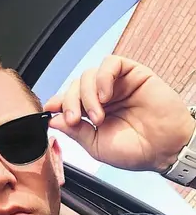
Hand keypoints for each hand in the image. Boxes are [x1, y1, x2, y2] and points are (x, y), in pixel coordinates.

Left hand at [43, 55, 195, 172]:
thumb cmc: (135, 150)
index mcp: (92, 113)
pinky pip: (110, 63)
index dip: (58, 102)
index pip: (69, 100)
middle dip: (70, 102)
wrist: (164, 149)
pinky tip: (105, 96)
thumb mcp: (96, 145)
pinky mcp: (133, 74)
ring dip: (87, 95)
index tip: (49, 110)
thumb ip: (75, 131)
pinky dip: (102, 78)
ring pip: (89, 75)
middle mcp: (103, 96)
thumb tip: (52, 120)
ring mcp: (117, 85)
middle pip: (75, 86)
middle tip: (76, 120)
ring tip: (98, 116)